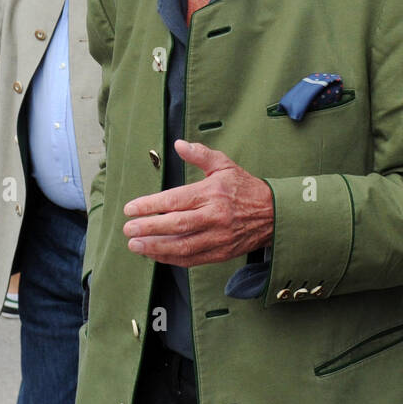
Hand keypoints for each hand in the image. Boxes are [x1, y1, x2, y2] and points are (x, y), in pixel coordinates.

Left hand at [122, 139, 274, 267]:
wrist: (274, 214)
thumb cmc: (245, 188)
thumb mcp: (225, 165)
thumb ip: (200, 154)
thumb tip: (178, 144)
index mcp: (213, 193)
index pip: (176, 200)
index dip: (150, 205)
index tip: (130, 208)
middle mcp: (215, 216)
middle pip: (176, 225)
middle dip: (148, 228)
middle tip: (128, 229)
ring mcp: (219, 237)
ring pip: (182, 246)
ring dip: (155, 247)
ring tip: (135, 245)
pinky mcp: (221, 253)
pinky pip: (192, 259)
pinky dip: (171, 258)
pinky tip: (155, 254)